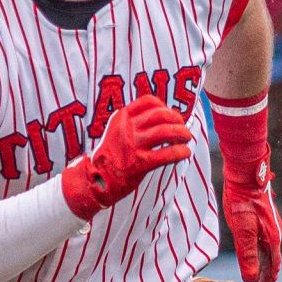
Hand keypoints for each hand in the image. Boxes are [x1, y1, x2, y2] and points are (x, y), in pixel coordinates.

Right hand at [60, 96, 192, 218]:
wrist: (94, 179)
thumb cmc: (110, 156)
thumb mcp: (116, 131)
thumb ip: (133, 123)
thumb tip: (162, 118)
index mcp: (121, 117)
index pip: (148, 101)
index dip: (165, 106)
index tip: (171, 115)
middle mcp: (127, 128)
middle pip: (160, 115)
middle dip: (176, 120)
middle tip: (183, 128)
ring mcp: (132, 145)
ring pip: (165, 132)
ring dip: (181, 134)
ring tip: (186, 139)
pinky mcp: (139, 163)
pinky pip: (166, 154)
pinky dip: (180, 152)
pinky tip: (185, 153)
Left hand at [223, 170, 281, 281]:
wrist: (246, 174)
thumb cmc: (243, 201)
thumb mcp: (243, 230)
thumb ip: (247, 255)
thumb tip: (251, 279)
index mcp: (272, 239)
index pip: (272, 268)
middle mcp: (274, 234)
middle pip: (271, 262)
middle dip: (265, 278)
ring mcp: (269, 226)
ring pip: (267, 253)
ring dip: (262, 267)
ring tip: (254, 279)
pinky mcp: (263, 219)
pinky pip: (263, 243)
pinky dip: (259, 255)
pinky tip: (252, 254)